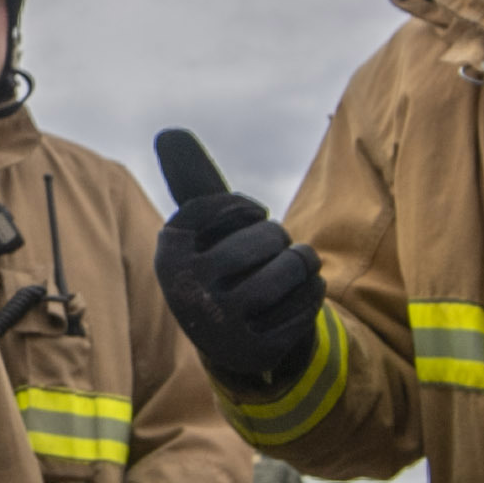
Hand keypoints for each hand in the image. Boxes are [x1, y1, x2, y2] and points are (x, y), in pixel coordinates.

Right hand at [153, 187, 324, 393]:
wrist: (227, 339)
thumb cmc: (218, 265)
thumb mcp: (203, 228)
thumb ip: (193, 181)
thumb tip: (168, 132)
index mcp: (169, 253)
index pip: (232, 206)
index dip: (248, 210)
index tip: (248, 221)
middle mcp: (188, 290)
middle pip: (268, 236)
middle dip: (279, 237)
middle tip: (272, 251)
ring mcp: (222, 325)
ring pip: (292, 267)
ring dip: (304, 260)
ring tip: (297, 263)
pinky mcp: (257, 351)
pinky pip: (308, 300)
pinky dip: (314, 290)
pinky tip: (301, 293)